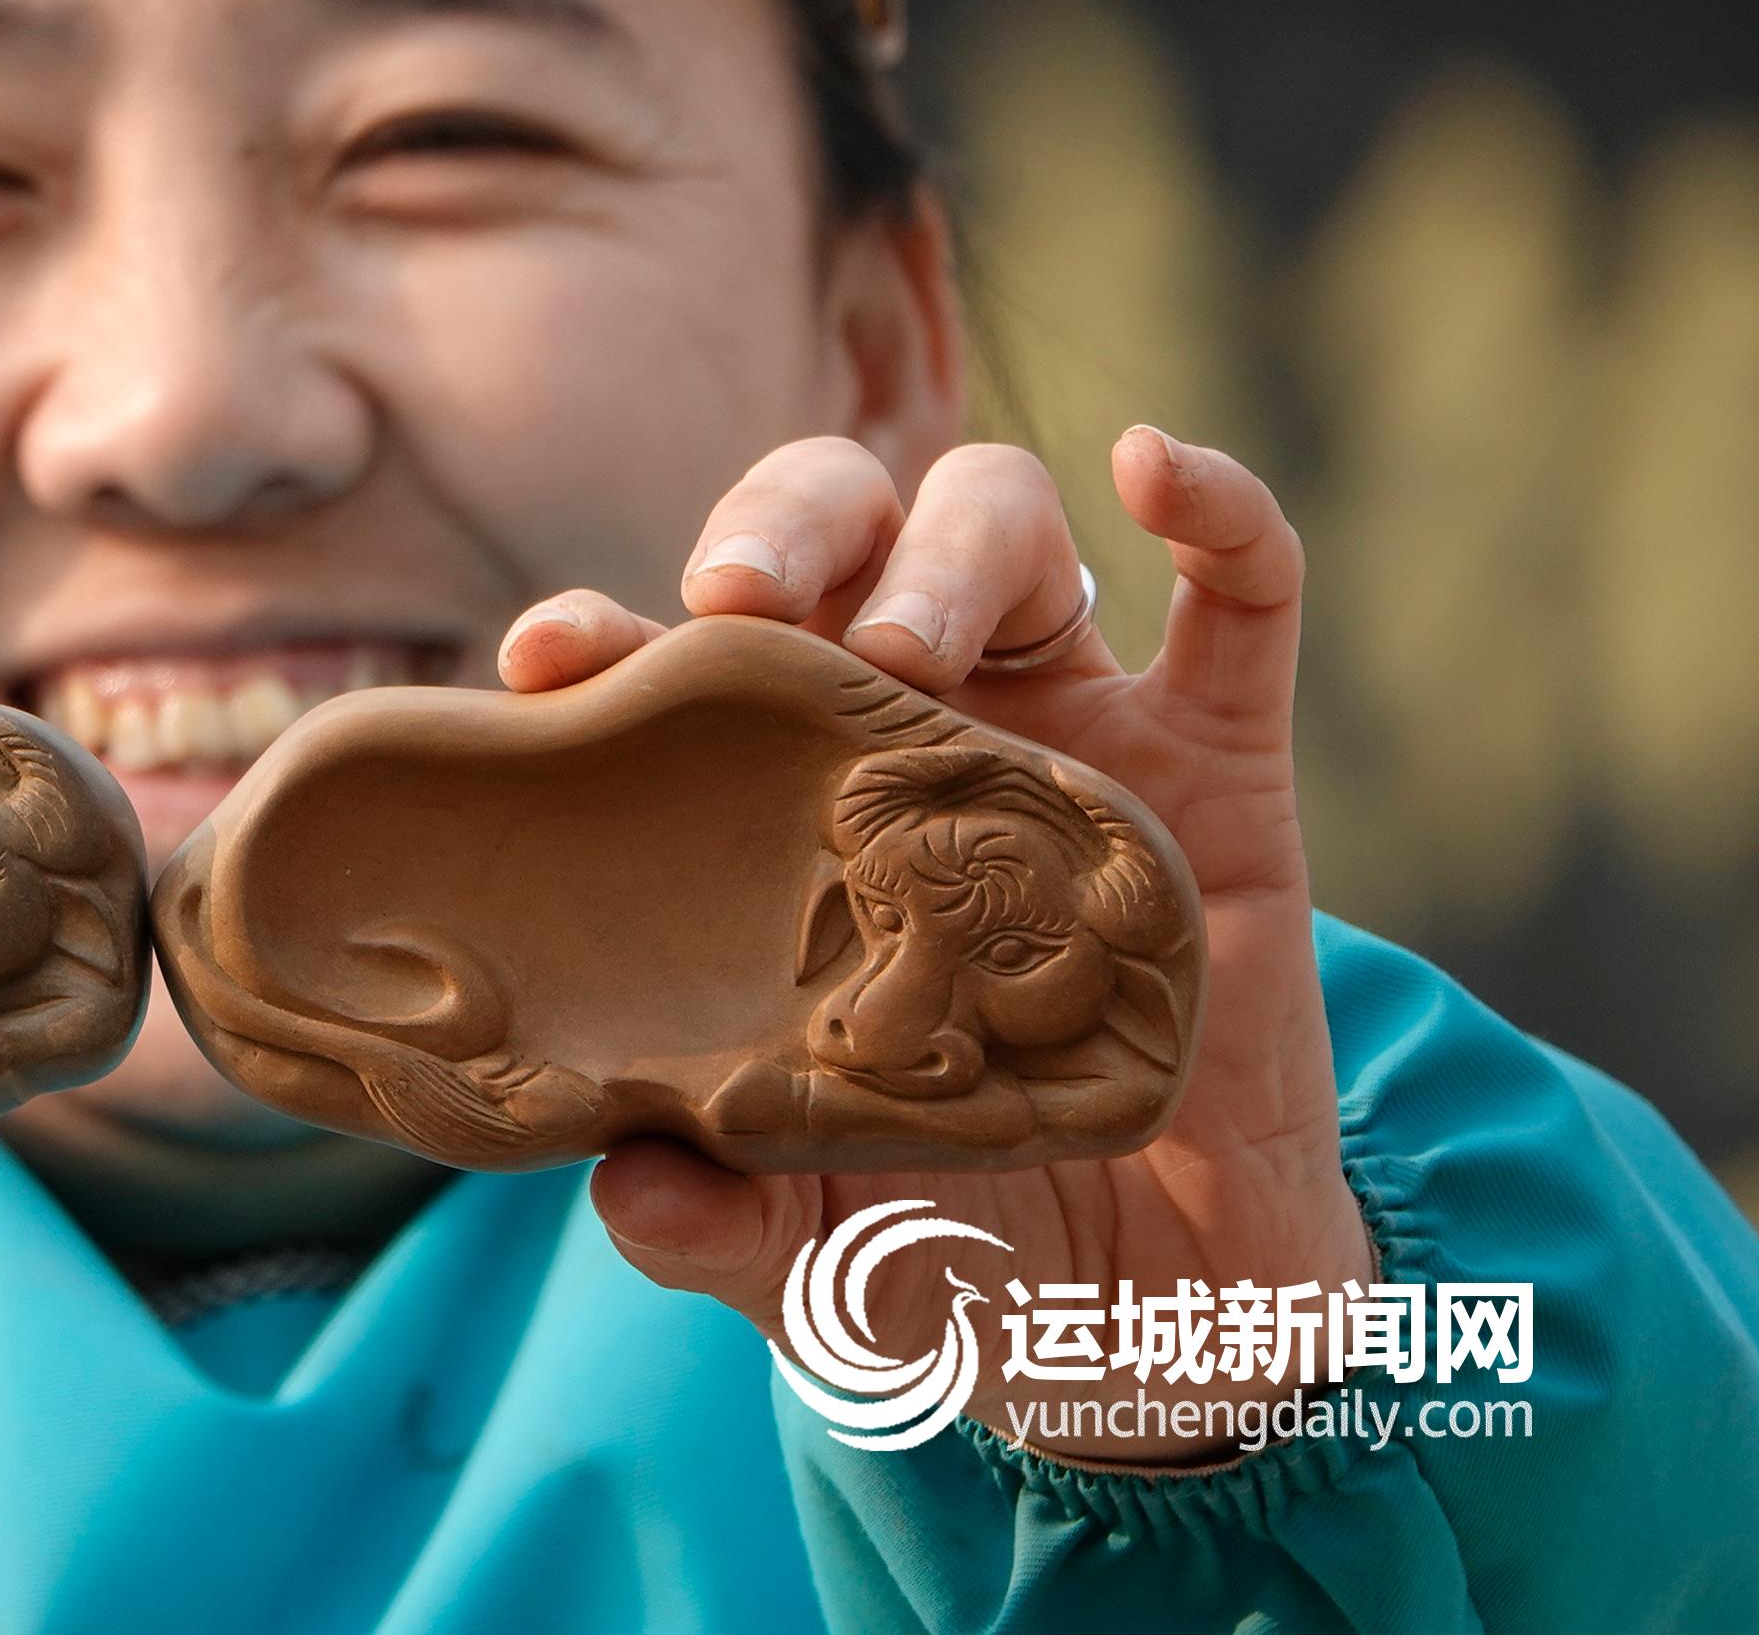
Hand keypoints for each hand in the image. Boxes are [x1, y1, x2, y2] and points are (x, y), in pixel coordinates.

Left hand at [501, 430, 1368, 1467]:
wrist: (1154, 1324)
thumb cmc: (941, 1246)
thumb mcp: (812, 1255)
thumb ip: (716, 1225)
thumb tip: (628, 1189)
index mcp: (772, 814)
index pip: (675, 678)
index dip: (608, 634)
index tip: (548, 657)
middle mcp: (907, 738)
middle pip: (839, 537)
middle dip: (781, 527)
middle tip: (739, 603)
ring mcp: (1069, 734)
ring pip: (1007, 528)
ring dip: (949, 547)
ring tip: (912, 646)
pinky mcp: (1222, 772)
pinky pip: (1245, 603)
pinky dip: (1219, 514)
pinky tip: (1165, 469)